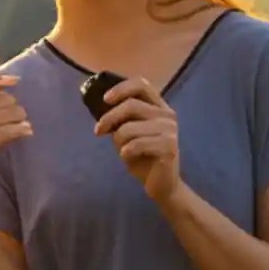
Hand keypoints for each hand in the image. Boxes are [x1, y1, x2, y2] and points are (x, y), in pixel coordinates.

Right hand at [0, 48, 31, 200]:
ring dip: (20, 120)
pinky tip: (24, 133)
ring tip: (15, 126)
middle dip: (13, 108)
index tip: (13, 83)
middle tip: (8, 118)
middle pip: (8, 99)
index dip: (4, 81)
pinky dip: (24, 131)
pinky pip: (16, 129)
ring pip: (15, 112)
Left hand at [93, 77, 180, 205]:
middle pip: (131, 105)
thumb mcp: (129, 133)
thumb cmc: (144, 157)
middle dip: (109, 118)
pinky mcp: (169, 147)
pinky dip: (126, 152)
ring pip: (129, 128)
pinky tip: (128, 157)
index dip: (121, 89)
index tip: (105, 99)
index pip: (142, 84)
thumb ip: (122, 119)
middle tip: (98, 131)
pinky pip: (136, 145)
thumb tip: (102, 108)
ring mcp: (170, 130)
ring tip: (122, 151)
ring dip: (118, 141)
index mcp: (159, 106)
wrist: (163, 185)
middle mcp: (167, 114)